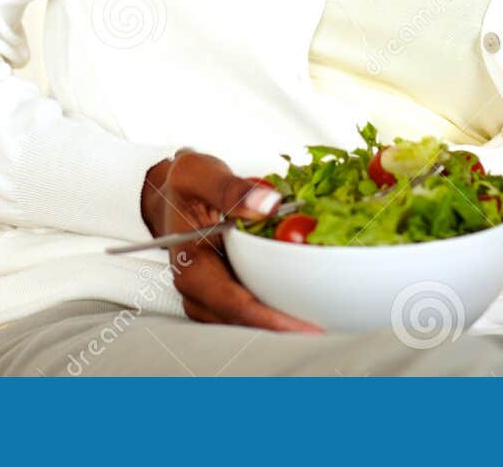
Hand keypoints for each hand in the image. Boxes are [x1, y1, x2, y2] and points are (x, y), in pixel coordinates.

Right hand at [140, 149, 323, 331]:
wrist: (171, 195)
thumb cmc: (184, 188)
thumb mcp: (198, 174)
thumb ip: (230, 189)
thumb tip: (268, 204)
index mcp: (192, 270)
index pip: (235, 305)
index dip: (272, 320)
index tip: (308, 328)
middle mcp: (199, 294)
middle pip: (248, 321)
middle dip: (287, 324)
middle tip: (331, 325)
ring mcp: (212, 299)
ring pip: (253, 320)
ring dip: (286, 318)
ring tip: (326, 316)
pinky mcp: (226, 295)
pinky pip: (255, 308)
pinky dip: (280, 304)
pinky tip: (308, 299)